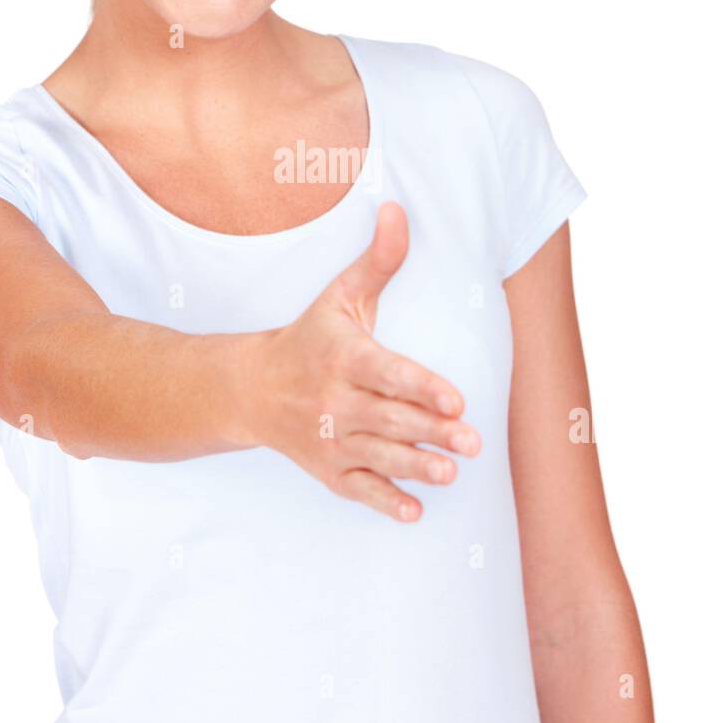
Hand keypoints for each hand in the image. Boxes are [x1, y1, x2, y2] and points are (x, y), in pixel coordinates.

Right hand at [244, 201, 480, 521]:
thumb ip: (378, 260)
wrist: (249, 388)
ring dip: (414, 468)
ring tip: (450, 475)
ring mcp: (330, 438)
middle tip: (473, 444)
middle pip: (389, 419)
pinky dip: (383, 502)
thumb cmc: (308, 337)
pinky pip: (356, 489)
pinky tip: (413, 512)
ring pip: (377, 457)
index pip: (387, 373)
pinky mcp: (327, 468)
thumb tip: (399, 210)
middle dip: (431, 433)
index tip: (456, 401)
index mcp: (343, 356)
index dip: (421, 388)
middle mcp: (334, 400)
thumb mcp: (339, 295)